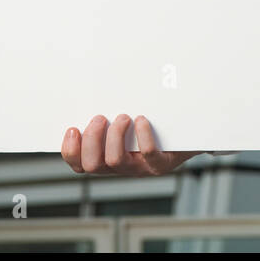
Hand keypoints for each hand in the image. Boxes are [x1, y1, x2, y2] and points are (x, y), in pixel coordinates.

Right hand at [61, 114, 201, 175]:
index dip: (71, 151)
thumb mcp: (127, 121)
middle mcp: (121, 168)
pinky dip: (143, 136)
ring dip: (114, 136)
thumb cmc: (153, 125)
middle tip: (100, 118)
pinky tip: (142, 120)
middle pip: (92, 165)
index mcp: (107, 159)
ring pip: (115, 161)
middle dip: (91, 140)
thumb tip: (92, 91)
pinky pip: (148, 155)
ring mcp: (141, 169)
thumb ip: (109, 115)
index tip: (72, 128)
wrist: (188, 137)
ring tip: (124, 116)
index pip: (79, 165)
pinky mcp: (161, 164)